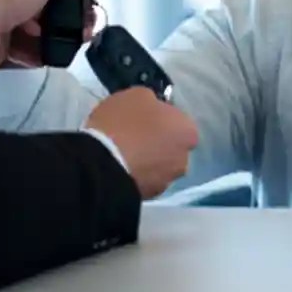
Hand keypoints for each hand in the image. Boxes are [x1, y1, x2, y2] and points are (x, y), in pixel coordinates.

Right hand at [85, 88, 199, 199]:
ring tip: (123, 154)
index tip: (143, 117)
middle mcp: (184, 159)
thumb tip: (152, 108)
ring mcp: (167, 181)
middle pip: (171, 146)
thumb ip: (151, 101)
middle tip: (134, 135)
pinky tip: (119, 167)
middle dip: (157, 142)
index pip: (177, 121)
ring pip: (159, 166)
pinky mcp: (149, 197)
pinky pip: (144, 180)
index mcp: (188, 131)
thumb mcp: (136, 95)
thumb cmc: (123, 123)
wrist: (103, 163)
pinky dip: (136, 175)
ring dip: (147, 161)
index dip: (159, 118)